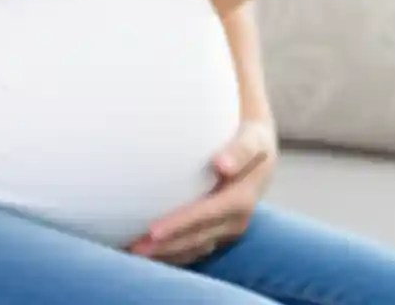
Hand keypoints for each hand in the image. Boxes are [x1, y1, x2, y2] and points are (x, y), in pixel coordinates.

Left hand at [129, 121, 277, 264]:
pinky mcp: (220, 235)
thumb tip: (222, 164)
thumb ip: (239, 150)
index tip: (153, 230)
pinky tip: (150, 252)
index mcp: (242, 198)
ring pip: (194, 248)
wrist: (260, 155)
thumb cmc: (248, 141)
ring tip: (134, 252)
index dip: (180, 224)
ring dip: (166, 254)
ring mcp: (228, 231)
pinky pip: (194, 250)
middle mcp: (237, 220)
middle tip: (133, 248)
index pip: (207, 214)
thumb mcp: (251, 140)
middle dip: (166, 245)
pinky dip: (173, 254)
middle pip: (197, 238)